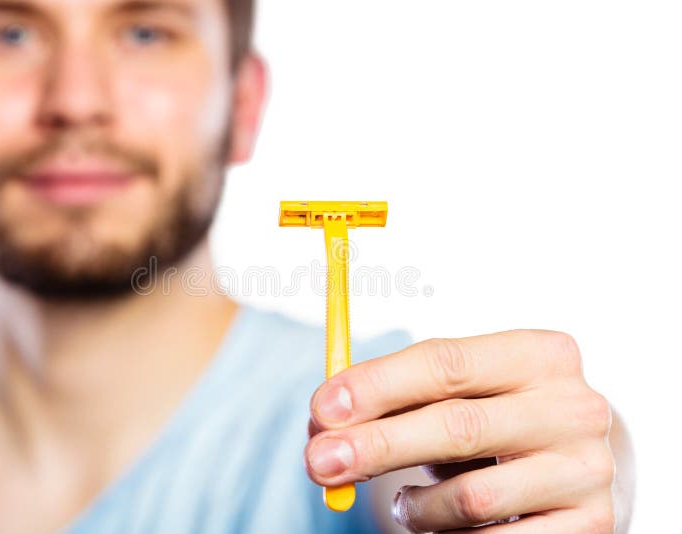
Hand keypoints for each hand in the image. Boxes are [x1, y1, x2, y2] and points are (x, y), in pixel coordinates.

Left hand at [304, 330, 617, 532]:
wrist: (573, 463)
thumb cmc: (493, 417)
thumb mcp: (454, 394)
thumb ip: (395, 398)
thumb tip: (325, 422)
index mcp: (539, 354)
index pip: (446, 363)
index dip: (378, 386)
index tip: (323, 408)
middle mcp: (574, 408)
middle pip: (458, 427)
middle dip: (377, 446)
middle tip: (318, 463)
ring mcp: (587, 470)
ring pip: (471, 497)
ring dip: (416, 505)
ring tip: (405, 502)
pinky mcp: (592, 525)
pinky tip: (443, 524)